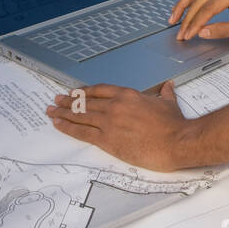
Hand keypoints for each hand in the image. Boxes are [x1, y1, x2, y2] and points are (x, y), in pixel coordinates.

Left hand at [47, 82, 193, 171]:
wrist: (177, 141)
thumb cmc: (174, 125)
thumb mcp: (169, 103)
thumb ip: (165, 93)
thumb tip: (168, 86)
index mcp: (129, 95)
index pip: (100, 90)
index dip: (85, 92)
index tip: (75, 93)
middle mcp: (115, 106)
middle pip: (85, 102)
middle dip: (68, 101)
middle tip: (56, 100)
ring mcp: (109, 122)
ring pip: (80, 115)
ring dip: (63, 112)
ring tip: (51, 111)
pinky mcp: (107, 140)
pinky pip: (81, 131)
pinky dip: (68, 127)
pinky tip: (58, 124)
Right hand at [169, 0, 228, 40]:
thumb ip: (222, 30)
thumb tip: (203, 32)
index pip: (209, 7)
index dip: (196, 22)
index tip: (188, 34)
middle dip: (188, 18)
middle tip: (180, 33)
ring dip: (184, 5)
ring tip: (173, 19)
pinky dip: (191, 2)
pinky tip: (183, 10)